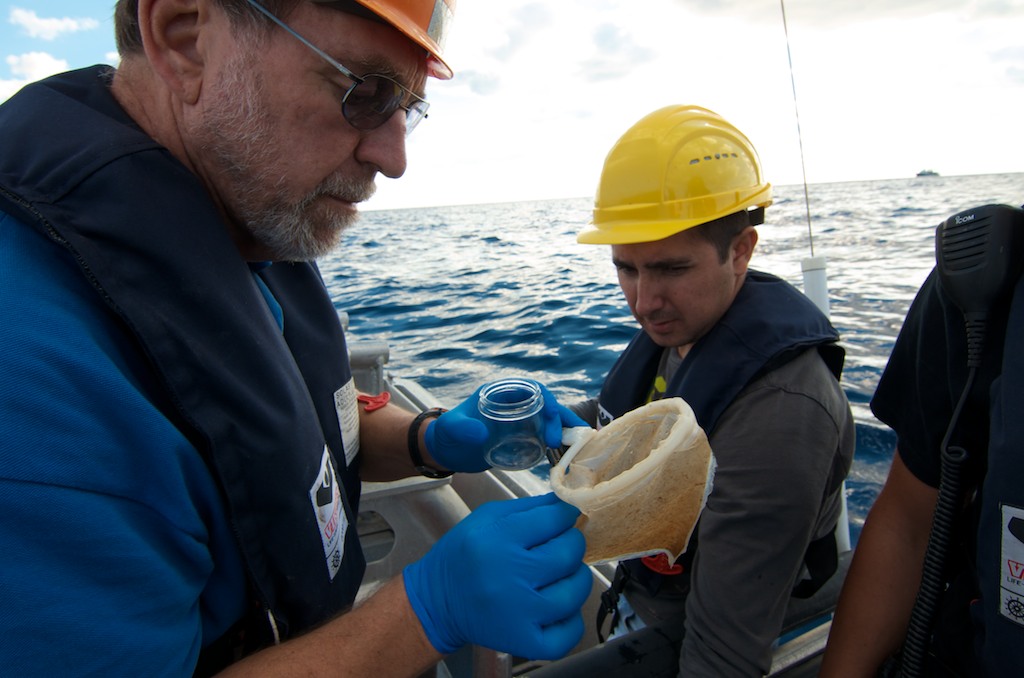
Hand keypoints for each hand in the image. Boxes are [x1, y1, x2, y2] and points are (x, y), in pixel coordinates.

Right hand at [403, 493, 591, 658]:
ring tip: (562, 575)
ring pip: (574, 592)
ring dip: (576, 578)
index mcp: (495, 540)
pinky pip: (570, 632)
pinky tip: (558, 606)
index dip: (566, 514)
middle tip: (564, 544)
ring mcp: (518, 614)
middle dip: (573, 543)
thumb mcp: (485, 518)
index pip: (552, 519)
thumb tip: (567, 504)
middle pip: (567, 554)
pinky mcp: (524, 642)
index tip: (565, 516)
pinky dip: (572, 619)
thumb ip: (528, 508)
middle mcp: (507, 577)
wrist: (437, 603)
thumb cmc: (464, 556)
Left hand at [426, 382, 588, 472]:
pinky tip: (573, 455)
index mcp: (503, 392)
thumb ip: (462, 428)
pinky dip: (561, 444)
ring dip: (567, 430)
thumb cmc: (446, 435)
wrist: (446, 452)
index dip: (547, 403)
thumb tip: (480, 432)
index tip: (551, 423)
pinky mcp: (524, 437)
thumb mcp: (451, 429)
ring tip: (582, 445)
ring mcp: (522, 421)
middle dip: (561, 420)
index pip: (533, 390)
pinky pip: (547, 436)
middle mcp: (516, 404)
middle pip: (547, 405)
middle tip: (563, 441)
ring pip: (551, 420)